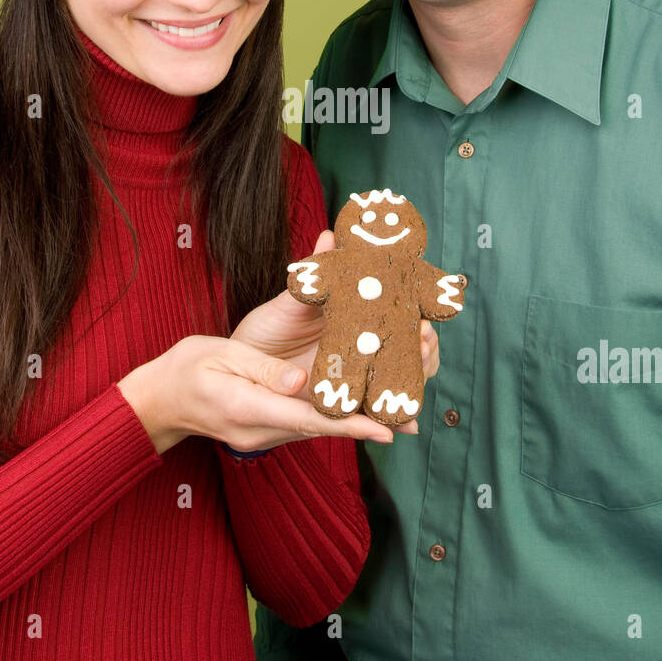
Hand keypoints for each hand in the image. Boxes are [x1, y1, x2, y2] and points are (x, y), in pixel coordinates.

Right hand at [118, 326, 397, 453]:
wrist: (160, 399)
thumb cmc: (186, 371)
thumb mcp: (219, 357)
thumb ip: (262, 370)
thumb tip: (300, 380)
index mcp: (248, 410)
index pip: (308, 420)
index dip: (350, 426)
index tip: (388, 431)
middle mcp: (262, 430)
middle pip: (324, 429)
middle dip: (366, 423)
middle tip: (411, 418)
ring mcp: (266, 434)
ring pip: (321, 428)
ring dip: (357, 421)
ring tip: (402, 412)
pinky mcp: (270, 427)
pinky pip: (310, 423)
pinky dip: (339, 417)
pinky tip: (366, 407)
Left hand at [231, 230, 440, 435]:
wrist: (236, 371)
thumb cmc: (265, 332)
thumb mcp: (290, 302)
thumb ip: (316, 275)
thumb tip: (330, 235)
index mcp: (356, 320)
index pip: (401, 316)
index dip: (419, 316)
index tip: (423, 317)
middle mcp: (362, 350)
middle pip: (409, 351)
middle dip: (425, 349)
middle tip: (423, 343)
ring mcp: (356, 379)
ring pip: (399, 382)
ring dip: (416, 382)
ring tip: (418, 376)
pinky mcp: (342, 405)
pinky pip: (372, 415)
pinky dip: (393, 420)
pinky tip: (406, 425)